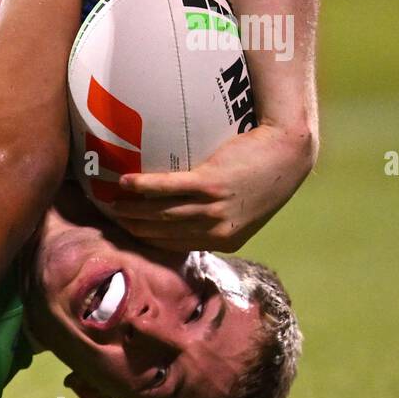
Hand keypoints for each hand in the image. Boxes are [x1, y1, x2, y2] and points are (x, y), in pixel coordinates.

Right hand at [108, 122, 315, 252]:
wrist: (289, 152)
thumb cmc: (266, 176)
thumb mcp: (245, 210)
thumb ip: (217, 220)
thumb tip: (182, 218)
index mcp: (225, 241)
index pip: (174, 246)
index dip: (146, 240)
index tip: (126, 231)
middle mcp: (217, 229)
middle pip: (162, 231)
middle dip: (132, 226)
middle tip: (109, 217)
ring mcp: (214, 208)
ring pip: (161, 212)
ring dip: (131, 209)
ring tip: (111, 201)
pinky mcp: (211, 183)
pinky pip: (168, 187)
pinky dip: (143, 186)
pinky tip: (124, 183)